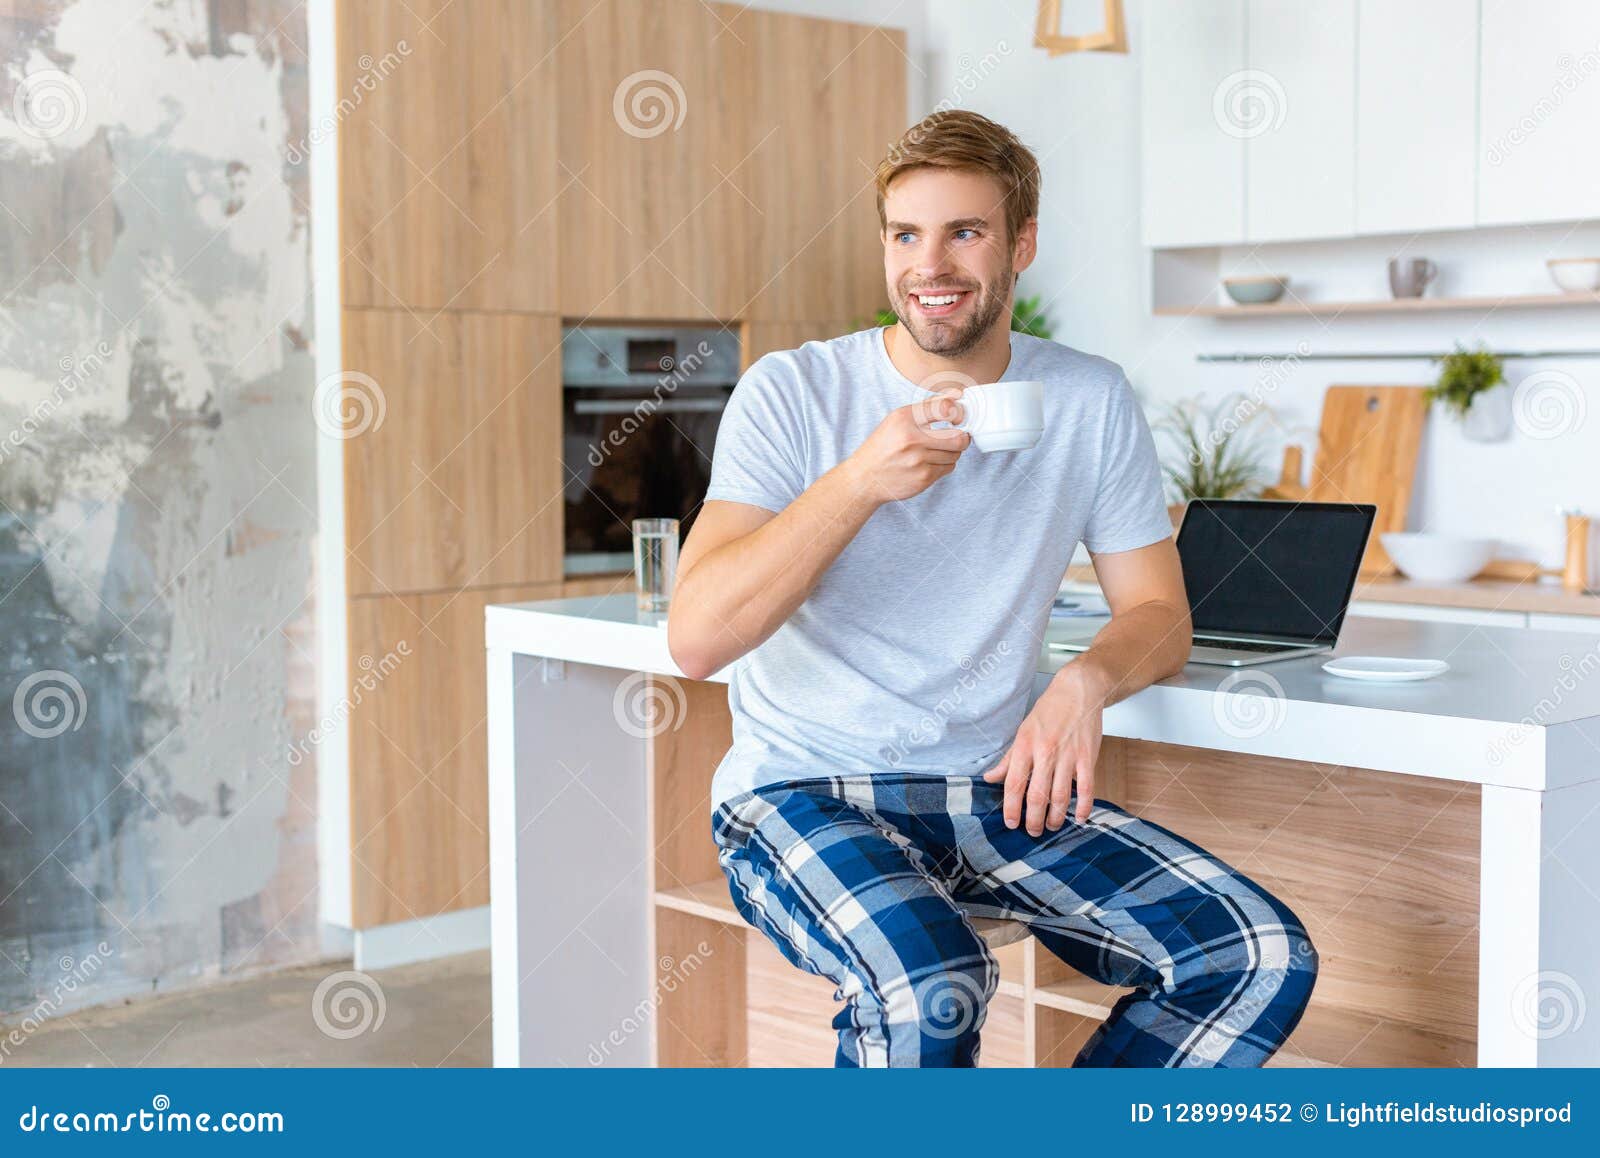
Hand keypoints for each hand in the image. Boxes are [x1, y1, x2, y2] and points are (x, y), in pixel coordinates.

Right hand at [844, 394, 970, 502]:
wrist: (865, 477)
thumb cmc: (884, 446)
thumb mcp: (899, 419)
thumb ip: (929, 406)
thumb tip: (959, 395)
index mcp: (904, 418)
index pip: (945, 408)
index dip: (958, 413)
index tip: (957, 418)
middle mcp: (912, 438)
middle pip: (958, 437)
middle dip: (962, 437)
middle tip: (957, 437)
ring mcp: (918, 460)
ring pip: (955, 454)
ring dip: (951, 452)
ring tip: (936, 451)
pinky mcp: (923, 478)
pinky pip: (948, 468)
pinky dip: (943, 465)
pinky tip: (929, 463)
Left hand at [982, 666, 1108, 833]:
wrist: (1079, 691)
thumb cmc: (1049, 710)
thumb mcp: (1023, 731)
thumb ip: (1008, 759)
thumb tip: (990, 777)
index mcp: (1025, 746)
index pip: (1014, 784)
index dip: (1011, 808)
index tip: (1011, 823)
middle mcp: (1045, 753)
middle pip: (1037, 796)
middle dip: (1033, 819)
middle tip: (1032, 831)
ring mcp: (1068, 756)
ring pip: (1060, 796)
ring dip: (1055, 817)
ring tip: (1052, 826)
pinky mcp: (1088, 758)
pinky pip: (1086, 788)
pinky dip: (1083, 807)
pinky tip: (1079, 818)